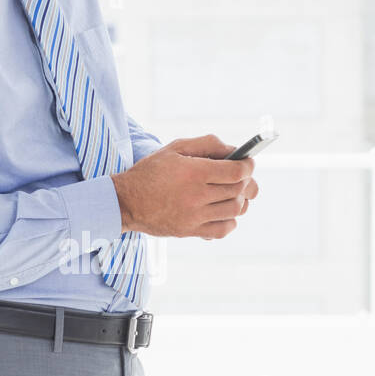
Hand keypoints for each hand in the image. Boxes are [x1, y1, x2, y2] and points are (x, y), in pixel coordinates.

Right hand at [110, 134, 257, 239]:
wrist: (126, 202)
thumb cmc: (150, 172)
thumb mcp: (174, 149)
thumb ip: (206, 144)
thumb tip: (233, 150)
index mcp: (194, 172)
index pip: (237, 171)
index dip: (248, 166)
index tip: (247, 163)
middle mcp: (197, 195)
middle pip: (239, 190)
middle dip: (245, 181)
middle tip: (240, 177)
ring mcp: (195, 216)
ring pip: (236, 210)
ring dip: (240, 200)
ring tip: (232, 194)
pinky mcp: (191, 231)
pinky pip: (224, 229)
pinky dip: (230, 220)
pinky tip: (221, 211)